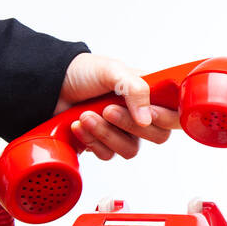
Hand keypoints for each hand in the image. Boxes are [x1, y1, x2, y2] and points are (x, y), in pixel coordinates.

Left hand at [55, 53, 178, 160]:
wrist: (50, 85)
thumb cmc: (83, 72)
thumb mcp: (112, 70)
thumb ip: (136, 89)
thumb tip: (147, 119)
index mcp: (150, 93)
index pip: (176, 114)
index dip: (166, 118)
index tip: (149, 113)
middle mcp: (141, 114)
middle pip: (157, 136)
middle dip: (129, 126)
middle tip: (108, 110)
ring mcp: (123, 131)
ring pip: (130, 149)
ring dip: (105, 133)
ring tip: (86, 115)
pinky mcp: (103, 143)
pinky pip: (108, 154)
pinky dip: (91, 141)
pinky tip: (78, 125)